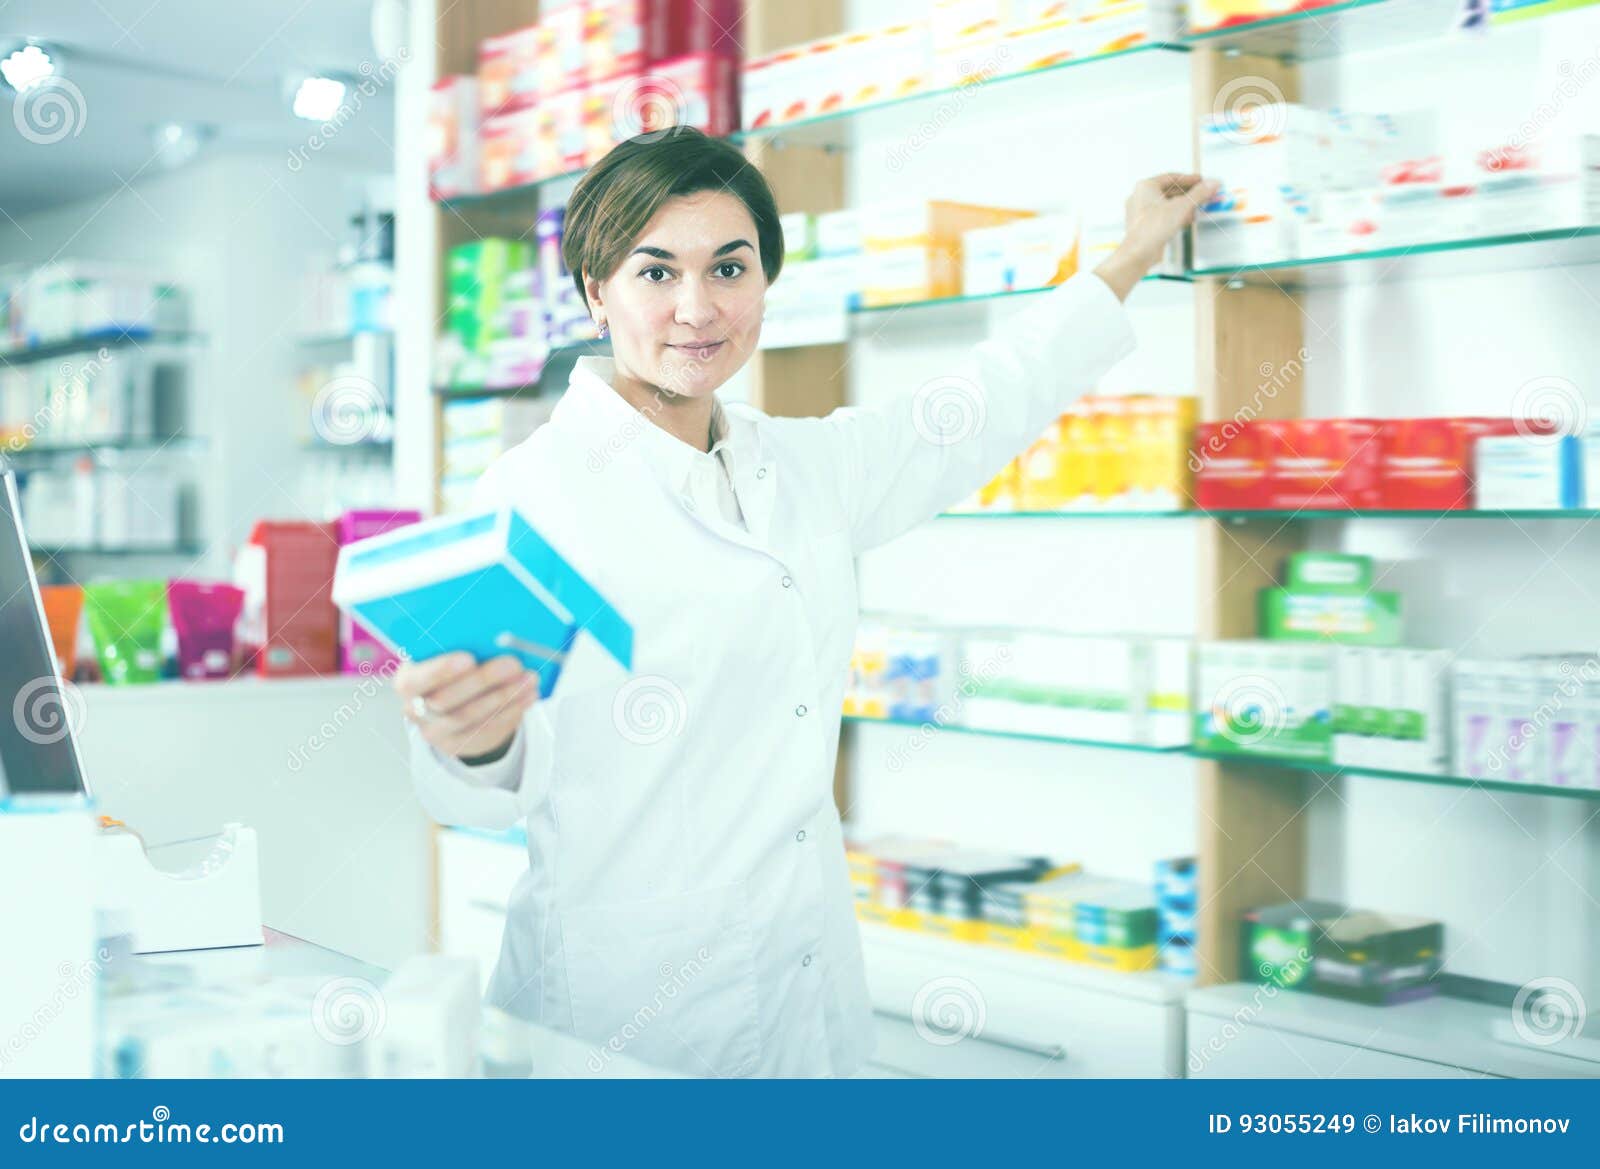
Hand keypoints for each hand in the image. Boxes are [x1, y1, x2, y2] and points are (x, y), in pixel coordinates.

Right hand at [395, 653, 538, 763]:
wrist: (452, 704)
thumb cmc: (451, 670)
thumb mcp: (446, 654)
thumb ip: (460, 644)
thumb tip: (494, 635)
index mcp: (408, 679)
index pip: (415, 680)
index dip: (440, 670)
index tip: (468, 658)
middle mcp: (415, 708)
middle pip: (446, 699)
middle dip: (483, 680)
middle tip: (513, 663)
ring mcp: (435, 730)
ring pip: (469, 716)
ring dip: (504, 696)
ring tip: (528, 679)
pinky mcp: (457, 744)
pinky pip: (486, 728)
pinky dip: (511, 710)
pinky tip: (528, 695)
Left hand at [1093, 172, 1220, 300]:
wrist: (1139, 253)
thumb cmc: (1152, 228)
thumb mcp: (1181, 207)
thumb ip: (1199, 194)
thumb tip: (1212, 184)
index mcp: (1145, 187)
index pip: (1171, 177)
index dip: (1189, 179)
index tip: (1202, 181)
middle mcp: (1140, 198)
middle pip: (1170, 191)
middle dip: (1189, 194)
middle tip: (1204, 194)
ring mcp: (1141, 213)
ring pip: (1167, 204)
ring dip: (1184, 205)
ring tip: (1200, 207)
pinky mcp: (1144, 226)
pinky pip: (1163, 216)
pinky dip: (1176, 216)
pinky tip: (1188, 219)